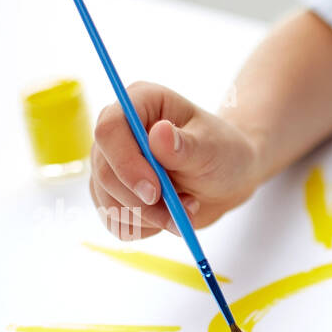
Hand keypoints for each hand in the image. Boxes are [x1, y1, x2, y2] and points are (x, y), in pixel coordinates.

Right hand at [88, 82, 260, 239]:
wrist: (227, 180)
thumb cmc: (223, 153)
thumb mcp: (213, 148)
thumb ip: (185, 146)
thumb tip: (159, 134)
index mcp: (139, 103)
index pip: (109, 130)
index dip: (126, 164)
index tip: (155, 192)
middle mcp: (118, 132)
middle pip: (104, 172)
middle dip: (143, 202)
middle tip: (184, 209)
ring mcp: (112, 165)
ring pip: (108, 202)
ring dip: (150, 218)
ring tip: (187, 207)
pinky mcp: (115, 194)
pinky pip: (117, 222)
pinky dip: (147, 228)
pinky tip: (170, 217)